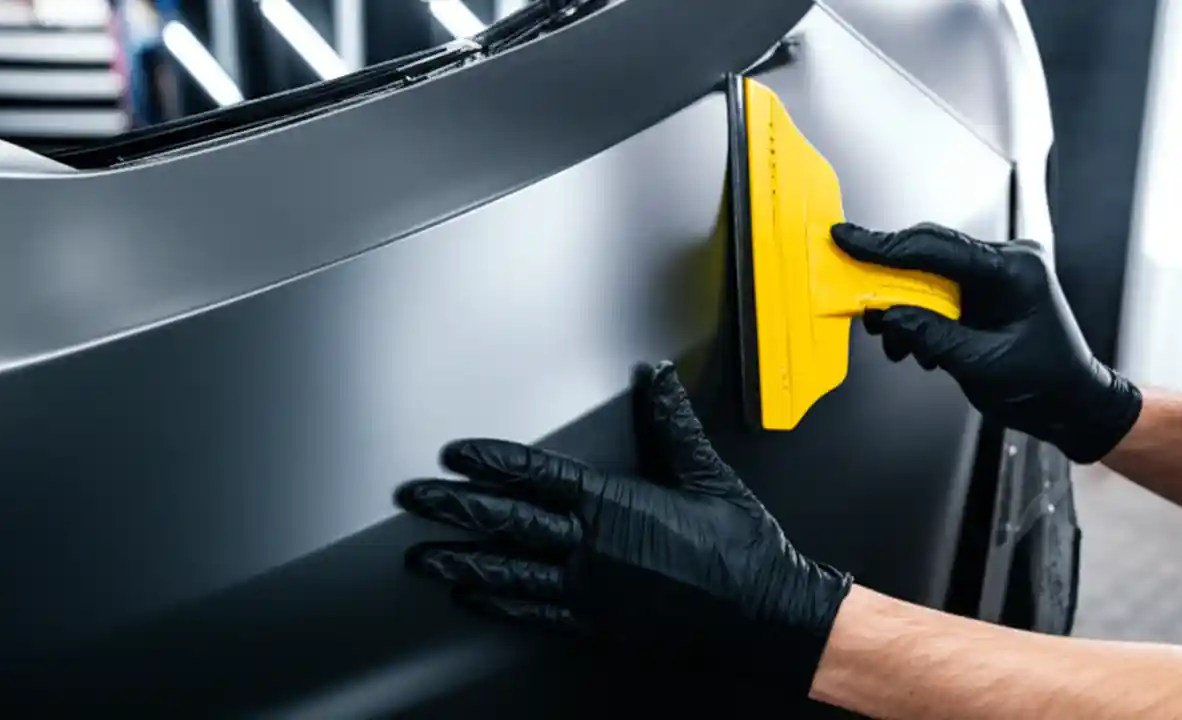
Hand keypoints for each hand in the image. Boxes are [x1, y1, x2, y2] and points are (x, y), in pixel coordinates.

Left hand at [398, 362, 851, 692]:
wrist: (765, 616)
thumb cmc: (742, 549)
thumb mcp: (707, 475)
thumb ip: (672, 424)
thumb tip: (655, 377)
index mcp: (616, 504)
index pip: (537, 474)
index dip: (491, 461)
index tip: (457, 454)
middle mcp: (594, 547)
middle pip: (508, 522)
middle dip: (454, 508)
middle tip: (416, 500)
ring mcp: (591, 590)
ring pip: (510, 572)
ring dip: (460, 561)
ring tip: (421, 556)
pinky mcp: (598, 624)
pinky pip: (535, 613)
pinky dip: (499, 605)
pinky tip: (472, 598)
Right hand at [831, 222, 1141, 463]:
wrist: (1071, 403)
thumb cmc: (1044, 385)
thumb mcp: (979, 364)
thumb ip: (929, 334)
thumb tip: (885, 315)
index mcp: (1014, 269)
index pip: (938, 248)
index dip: (886, 246)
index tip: (849, 240)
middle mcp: (1008, 261)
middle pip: (931, 251)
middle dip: (888, 275)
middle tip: (854, 290)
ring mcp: (998, 273)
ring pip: (930, 272)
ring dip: (903, 304)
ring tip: (891, 339)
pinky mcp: (987, 288)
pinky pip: (941, 288)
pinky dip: (919, 313)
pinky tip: (913, 342)